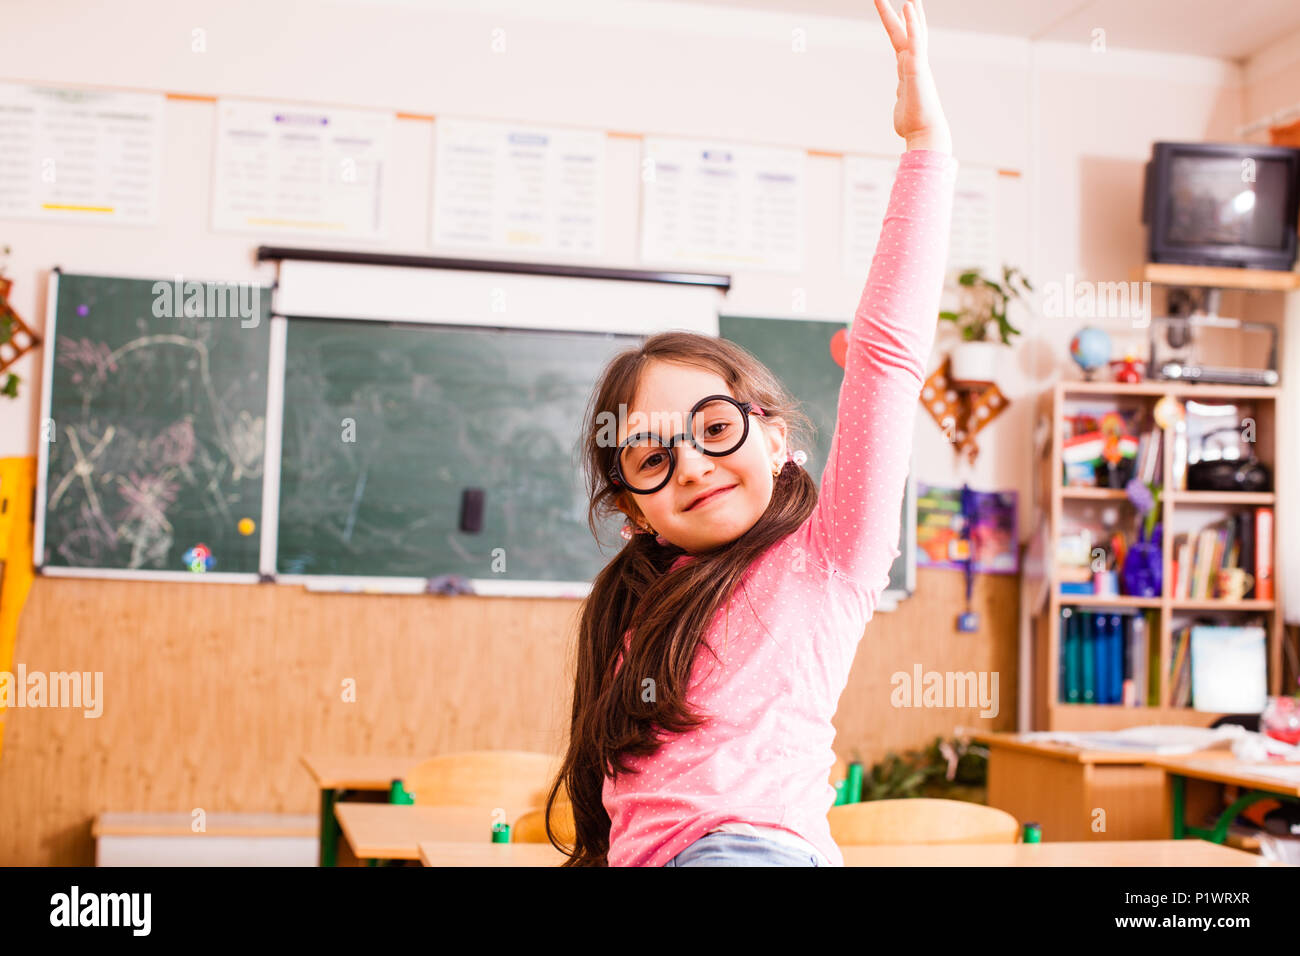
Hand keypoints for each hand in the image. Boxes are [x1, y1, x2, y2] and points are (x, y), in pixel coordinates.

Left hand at [872, 0, 950, 151]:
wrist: (924, 132)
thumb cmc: (913, 122)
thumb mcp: (903, 102)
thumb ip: (902, 92)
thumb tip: (902, 91)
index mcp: (908, 69)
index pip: (903, 41)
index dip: (902, 24)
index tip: (901, 8)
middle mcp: (913, 63)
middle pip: (904, 32)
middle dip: (896, 14)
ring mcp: (916, 64)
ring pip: (911, 32)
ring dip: (908, 12)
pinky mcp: (917, 68)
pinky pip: (915, 41)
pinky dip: (912, 23)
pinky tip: (907, 7)